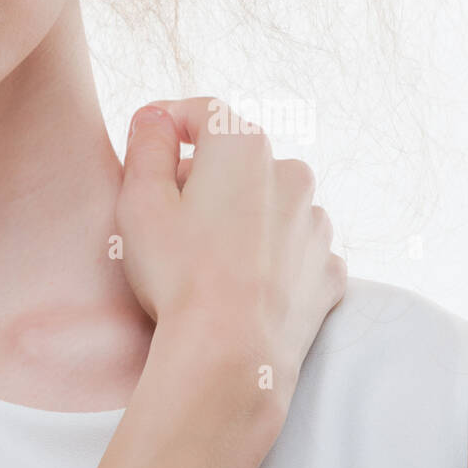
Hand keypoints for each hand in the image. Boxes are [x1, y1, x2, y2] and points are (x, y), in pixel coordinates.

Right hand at [116, 96, 346, 411]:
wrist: (231, 356)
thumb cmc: (178, 274)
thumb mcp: (139, 197)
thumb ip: (147, 143)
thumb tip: (156, 118)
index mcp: (243, 146)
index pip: (202, 112)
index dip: (167, 123)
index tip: (145, 143)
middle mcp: (290, 173)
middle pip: (237, 158)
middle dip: (203, 175)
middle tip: (168, 214)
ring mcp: (315, 223)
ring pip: (269, 202)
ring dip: (240, 215)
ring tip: (205, 256)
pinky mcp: (327, 269)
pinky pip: (292, 247)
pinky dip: (269, 254)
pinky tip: (240, 281)